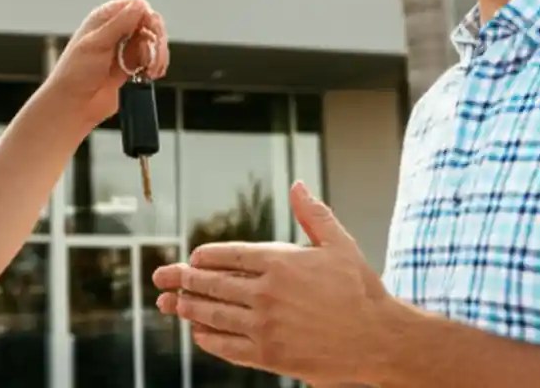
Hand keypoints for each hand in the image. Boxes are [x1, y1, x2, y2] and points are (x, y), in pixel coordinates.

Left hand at [44, 0, 168, 128]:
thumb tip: (140, 5)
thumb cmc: (75, 73)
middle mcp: (116, 30)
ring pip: (154, 42)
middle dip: (157, 40)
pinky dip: (157, 66)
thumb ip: (119, 24)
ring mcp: (125, 48)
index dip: (148, 17)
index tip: (149, 34)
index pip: (137, 6)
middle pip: (150, 23)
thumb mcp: (96, 44)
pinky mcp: (131, 65)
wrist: (74, 105)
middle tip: (154, 59)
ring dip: (158, 56)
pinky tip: (151, 76)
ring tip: (151, 72)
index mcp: (104, 18)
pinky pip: (152, 59)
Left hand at [152, 181, 396, 385]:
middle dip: (183, 279)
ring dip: (189, 307)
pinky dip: (208, 338)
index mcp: (281, 262)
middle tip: (161, 276)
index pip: (229, 255)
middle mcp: (266, 293)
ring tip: (171, 302)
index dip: (206, 256)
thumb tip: (297, 185)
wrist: (378, 339)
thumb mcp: (340, 244)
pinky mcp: (269, 354)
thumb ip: (313, 214)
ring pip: (214, 314)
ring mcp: (265, 325)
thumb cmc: (361, 291)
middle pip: (213, 283)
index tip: (193, 257)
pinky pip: (227, 345)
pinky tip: (198, 333)